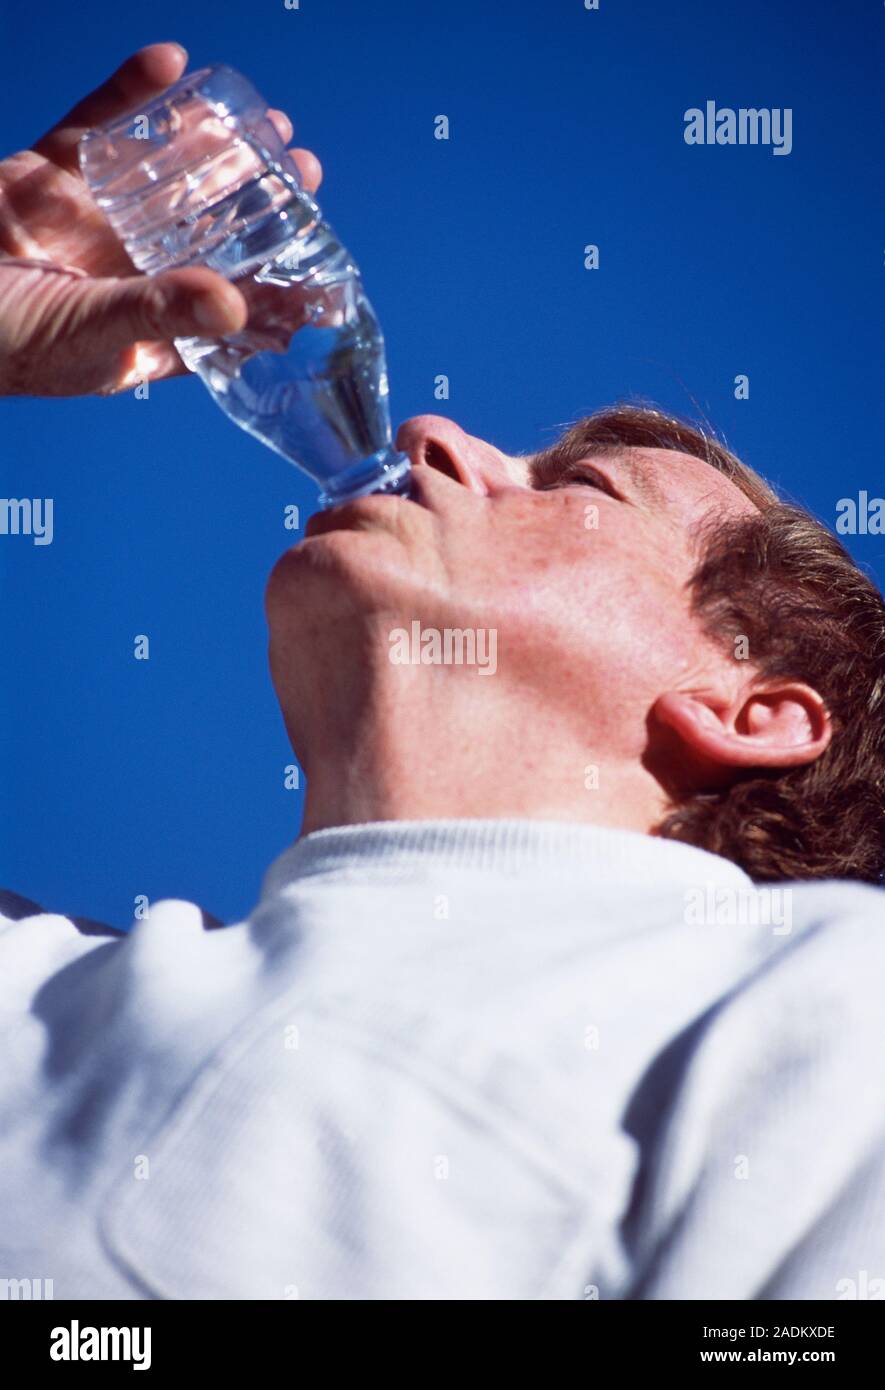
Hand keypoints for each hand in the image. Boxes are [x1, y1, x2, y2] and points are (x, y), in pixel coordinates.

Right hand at [0, 42, 322, 396]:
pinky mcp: (47, 175)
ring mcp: (90, 221)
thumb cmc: (6, 345)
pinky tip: (169, 62)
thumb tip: (236, 305)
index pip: (227, 310)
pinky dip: (128, 91)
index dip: (274, 291)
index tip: (323, 268)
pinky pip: (95, 126)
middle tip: (303, 171)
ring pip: (163, 176)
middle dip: (255, 204)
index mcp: (148, 326)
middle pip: (207, 233)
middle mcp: (127, 272)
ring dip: (211, 146)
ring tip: (264, 126)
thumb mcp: (91, 335)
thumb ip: (160, 315)